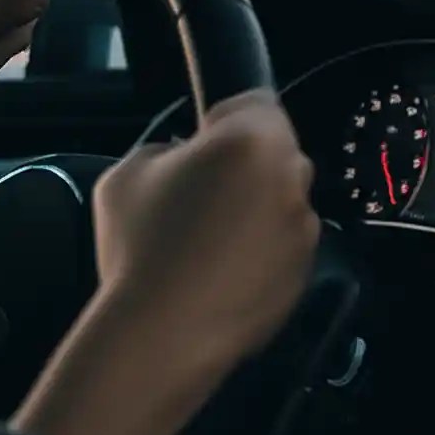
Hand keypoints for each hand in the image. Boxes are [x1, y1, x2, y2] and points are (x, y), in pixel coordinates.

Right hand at [11, 89, 318, 434]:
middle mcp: (293, 179)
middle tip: (202, 193)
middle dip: (247, 165)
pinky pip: (284, 247)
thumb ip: (168, 151)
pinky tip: (224, 274)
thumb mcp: (128, 172)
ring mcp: (306, 230)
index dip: (226, 119)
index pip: (257, 103)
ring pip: (283, 202)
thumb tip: (186, 161)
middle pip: (277, 153)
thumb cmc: (142, 241)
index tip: (200, 142)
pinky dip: (263, 252)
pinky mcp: (306, 273)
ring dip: (257, 209)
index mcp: (254, 141)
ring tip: (211, 242)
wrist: (166, 331)